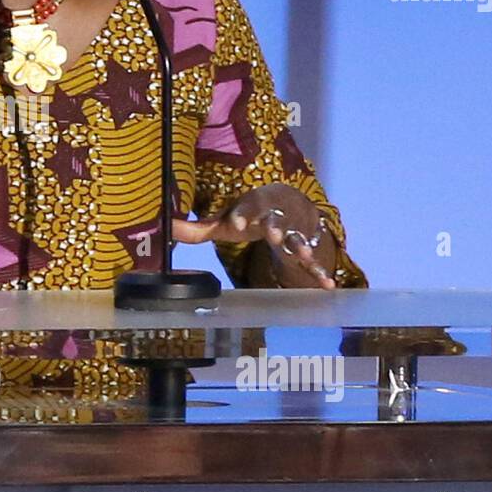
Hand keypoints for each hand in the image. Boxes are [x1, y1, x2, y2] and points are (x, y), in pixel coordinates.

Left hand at [171, 182, 337, 288]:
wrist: (292, 205)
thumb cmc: (250, 215)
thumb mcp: (226, 220)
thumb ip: (199, 228)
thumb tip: (164, 226)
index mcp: (257, 204)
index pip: (248, 205)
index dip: (242, 213)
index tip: (234, 222)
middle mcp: (278, 215)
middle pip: (276, 219)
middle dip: (273, 226)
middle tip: (271, 235)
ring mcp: (295, 232)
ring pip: (298, 238)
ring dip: (299, 245)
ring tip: (300, 254)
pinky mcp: (308, 248)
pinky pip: (316, 262)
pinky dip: (321, 273)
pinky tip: (328, 286)